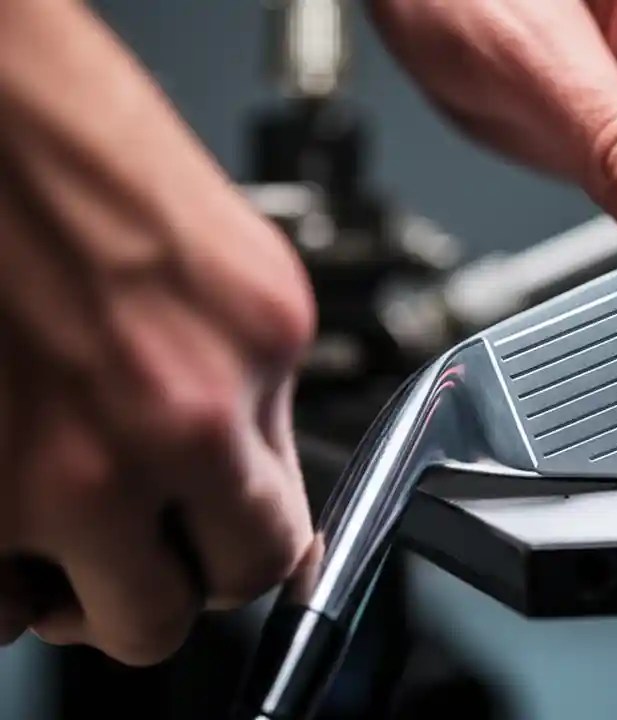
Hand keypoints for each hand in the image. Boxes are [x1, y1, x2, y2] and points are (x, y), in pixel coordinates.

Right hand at [0, 1, 315, 663]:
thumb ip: (260, 404)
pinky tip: (10, 501)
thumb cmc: (96, 164)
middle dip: (163, 588)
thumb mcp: (245, 280)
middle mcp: (155, 424)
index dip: (246, 557)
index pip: (273, 550)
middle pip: (173, 614)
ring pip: (69, 620)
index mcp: (247, 365)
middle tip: (145, 544)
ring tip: (65, 516)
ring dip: (71, 585)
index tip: (227, 549)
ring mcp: (40, 460)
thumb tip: (263, 489)